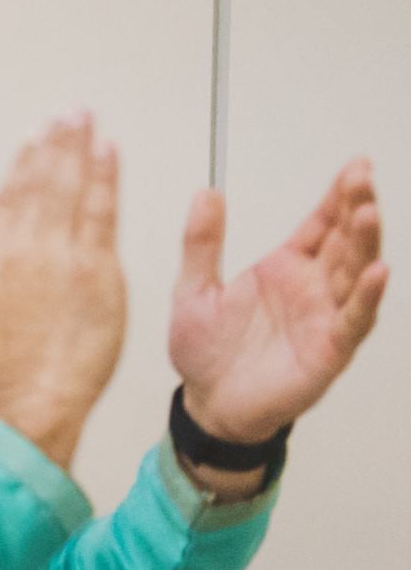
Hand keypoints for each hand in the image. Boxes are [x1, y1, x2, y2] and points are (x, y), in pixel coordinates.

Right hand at [0, 114, 128, 470]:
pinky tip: (108, 151)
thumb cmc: (4, 365)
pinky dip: (104, 178)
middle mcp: (23, 251)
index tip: (34, 137)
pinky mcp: (94, 270)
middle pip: (40, 184)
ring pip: (68, 189)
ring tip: (86, 120)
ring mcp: (59, 257)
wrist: (32, 396)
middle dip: (55, 143)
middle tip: (68, 113)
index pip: (9, 197)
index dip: (23, 163)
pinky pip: (100, 213)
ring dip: (78, 149)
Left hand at [169, 159, 385, 444]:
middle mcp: (313, 288)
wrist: (207, 404)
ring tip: (367, 213)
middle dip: (356, 207)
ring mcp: (325, 317)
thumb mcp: (193, 290)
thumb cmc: (205, 351)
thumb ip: (201, 244)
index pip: (322, 223)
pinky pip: (352, 321)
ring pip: (356, 274)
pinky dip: (366, 298)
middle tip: (361, 177)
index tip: (355, 165)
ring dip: (365, 244)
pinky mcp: (329, 351)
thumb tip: (206, 193)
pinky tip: (377, 273)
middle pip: (346, 240)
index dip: (339, 195)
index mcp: (285, 267)